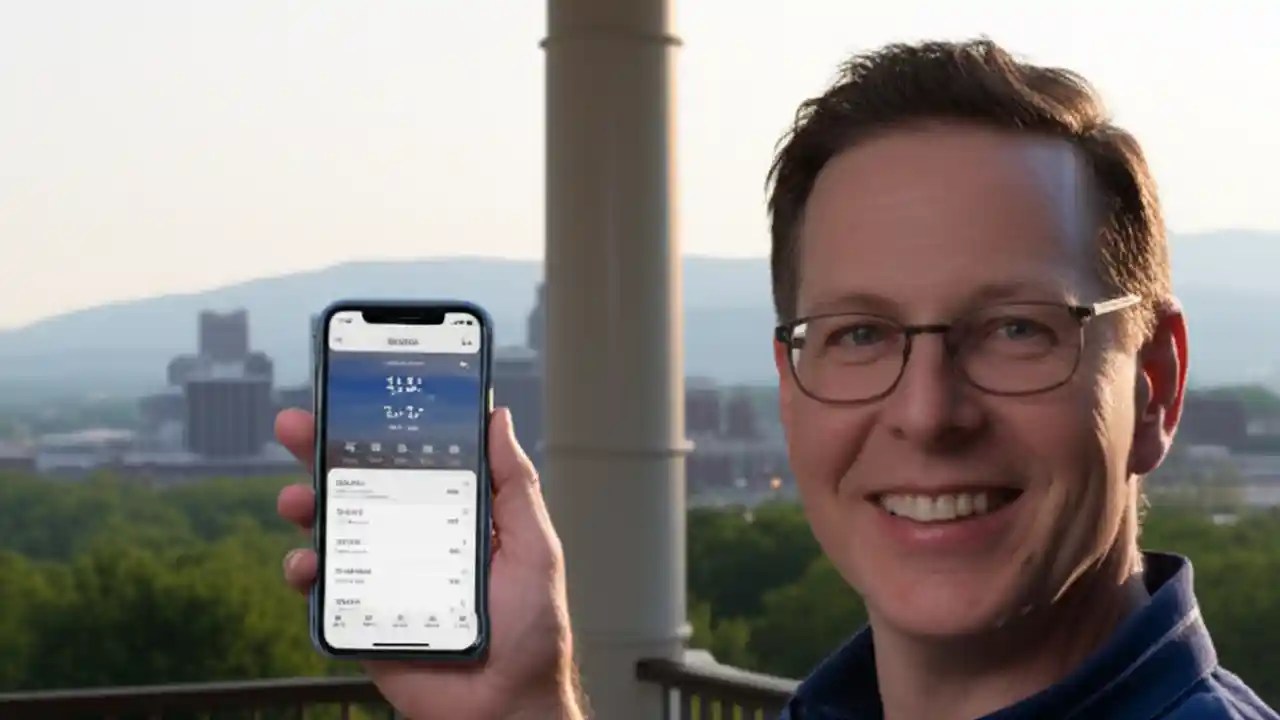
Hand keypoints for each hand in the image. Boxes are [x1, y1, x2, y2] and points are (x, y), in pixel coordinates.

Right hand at [274, 407, 585, 718]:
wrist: (507, 705)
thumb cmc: (532, 630)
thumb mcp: (533, 545)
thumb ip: (515, 485)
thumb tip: (499, 419)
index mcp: (453, 516)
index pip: (412, 462)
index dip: (381, 430)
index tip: (355, 399)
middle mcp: (413, 540)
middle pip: (360, 486)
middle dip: (323, 454)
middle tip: (297, 427)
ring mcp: (384, 576)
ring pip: (332, 530)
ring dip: (305, 506)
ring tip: (297, 498)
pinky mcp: (362, 616)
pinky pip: (322, 587)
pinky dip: (304, 570)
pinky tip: (306, 562)